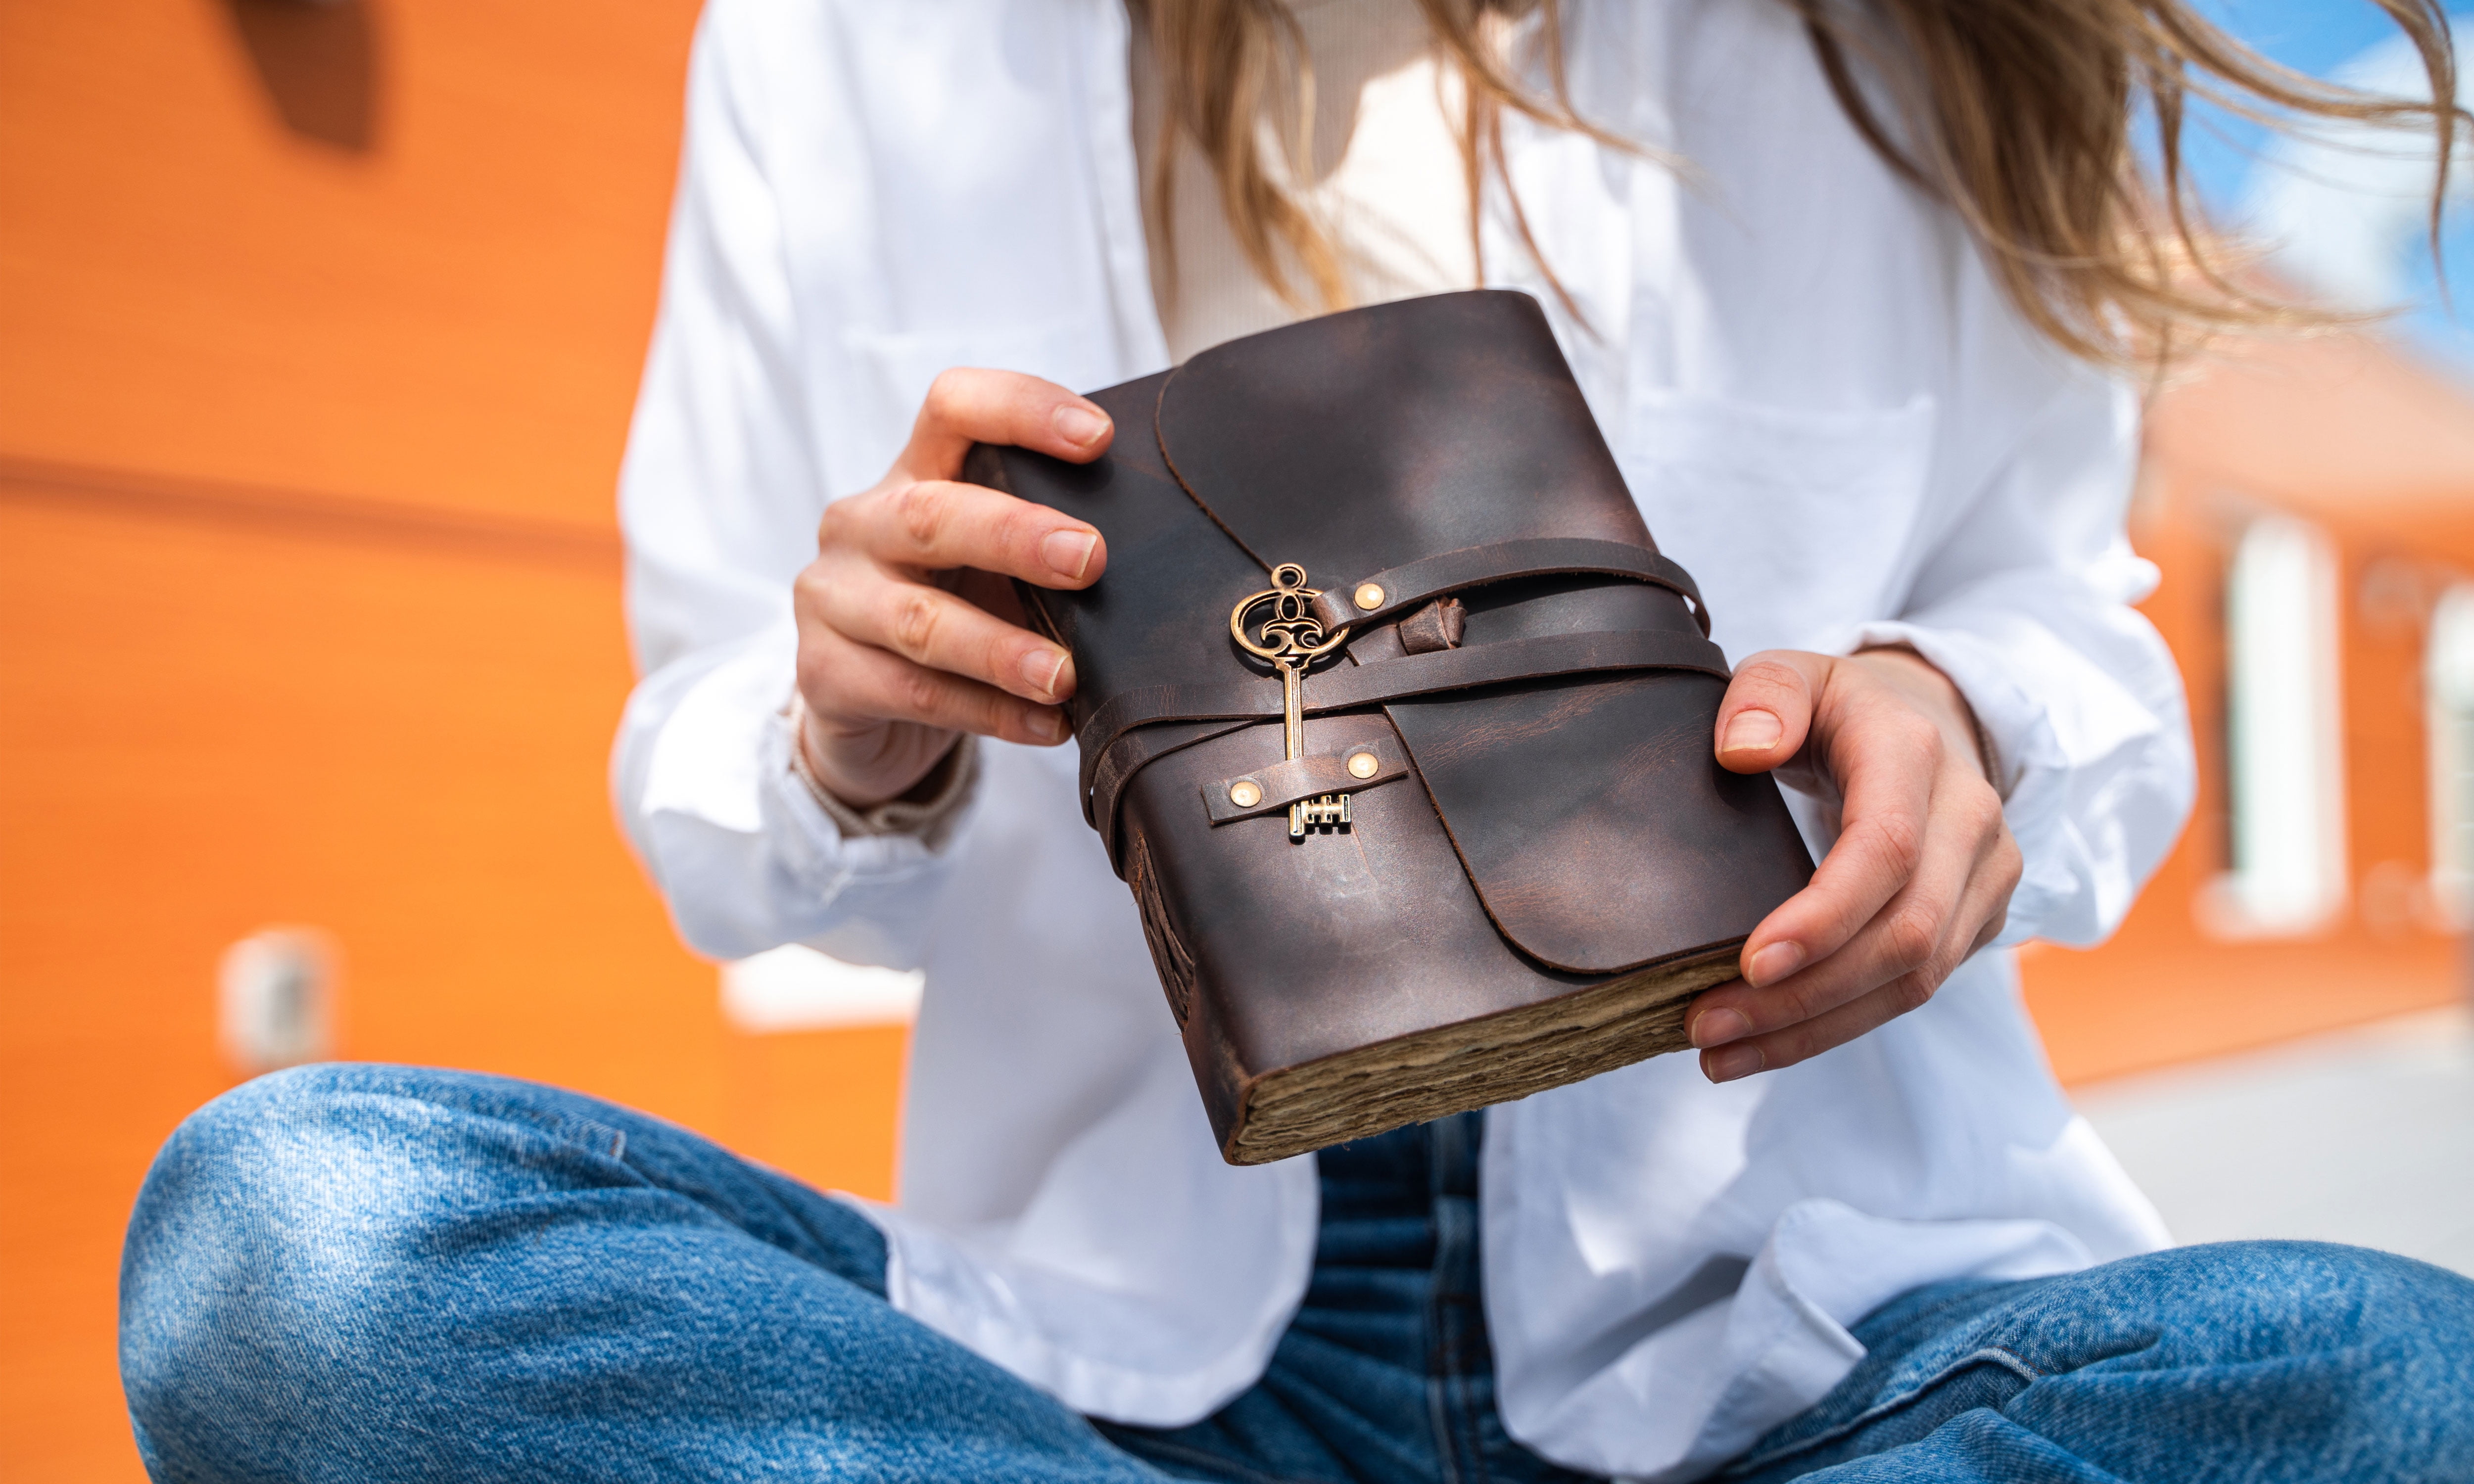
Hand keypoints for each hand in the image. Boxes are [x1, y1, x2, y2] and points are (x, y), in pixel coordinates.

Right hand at [792, 369, 1112, 806]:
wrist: (858, 700)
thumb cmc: (950, 608)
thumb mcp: (989, 562)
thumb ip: (1044, 547)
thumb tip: (1157, 560)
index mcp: (913, 473)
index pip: (953, 407)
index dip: (1021, 410)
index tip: (1097, 437)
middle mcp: (861, 523)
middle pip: (931, 513)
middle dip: (1015, 535)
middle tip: (1088, 559)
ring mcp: (832, 598)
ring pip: (921, 620)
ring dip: (1003, 650)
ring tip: (1066, 676)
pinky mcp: (824, 673)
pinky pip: (915, 694)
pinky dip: (990, 713)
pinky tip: (1047, 725)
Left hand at [1686, 647, 2019, 1081]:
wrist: (1929, 722)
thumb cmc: (1839, 708)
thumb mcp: (1793, 672)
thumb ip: (1763, 694)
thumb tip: (1742, 751)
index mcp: (1914, 753)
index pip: (1883, 850)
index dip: (1823, 917)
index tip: (1748, 964)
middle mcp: (1969, 819)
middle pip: (1903, 935)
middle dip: (1803, 996)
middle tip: (1703, 1024)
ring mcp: (1984, 876)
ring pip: (1914, 981)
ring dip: (1814, 1028)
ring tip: (1719, 1052)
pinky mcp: (1977, 921)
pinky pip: (1912, 991)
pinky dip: (1838, 1025)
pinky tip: (1766, 1043)